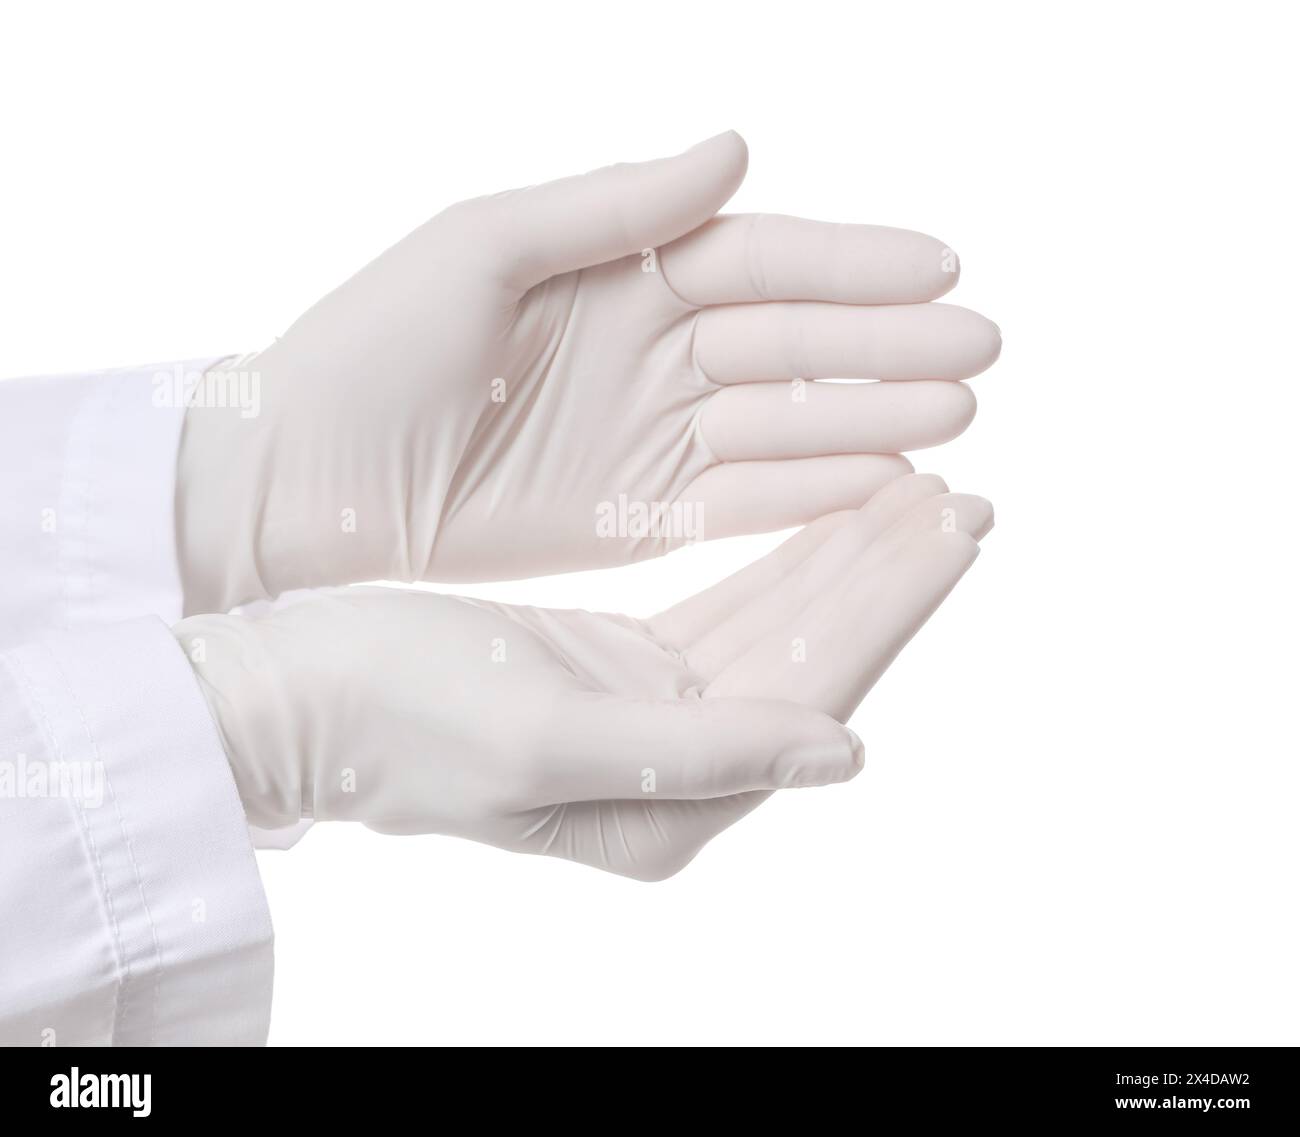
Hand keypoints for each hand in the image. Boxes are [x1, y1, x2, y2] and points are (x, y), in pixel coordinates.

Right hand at [175, 474, 990, 879]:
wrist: (297, 692)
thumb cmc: (394, 718)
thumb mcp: (546, 736)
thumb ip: (700, 753)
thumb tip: (842, 754)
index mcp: (668, 806)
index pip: (810, 694)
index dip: (886, 609)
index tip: (954, 524)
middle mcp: (679, 772)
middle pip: (810, 658)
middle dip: (885, 578)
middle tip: (961, 493)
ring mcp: (656, 715)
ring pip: (777, 625)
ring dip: (845, 559)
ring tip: (919, 487)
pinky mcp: (625, 665)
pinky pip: (728, 606)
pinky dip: (782, 556)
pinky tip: (833, 511)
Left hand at [177, 132, 999, 612]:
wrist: (308, 482)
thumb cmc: (375, 346)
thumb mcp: (487, 247)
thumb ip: (616, 206)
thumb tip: (738, 146)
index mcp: (621, 270)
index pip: (760, 259)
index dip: (851, 262)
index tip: (942, 264)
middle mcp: (651, 349)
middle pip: (794, 342)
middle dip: (889, 346)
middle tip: (981, 353)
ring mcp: (653, 435)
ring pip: (787, 424)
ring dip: (873, 420)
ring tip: (958, 421)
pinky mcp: (643, 514)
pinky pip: (747, 500)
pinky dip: (816, 493)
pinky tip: (886, 484)